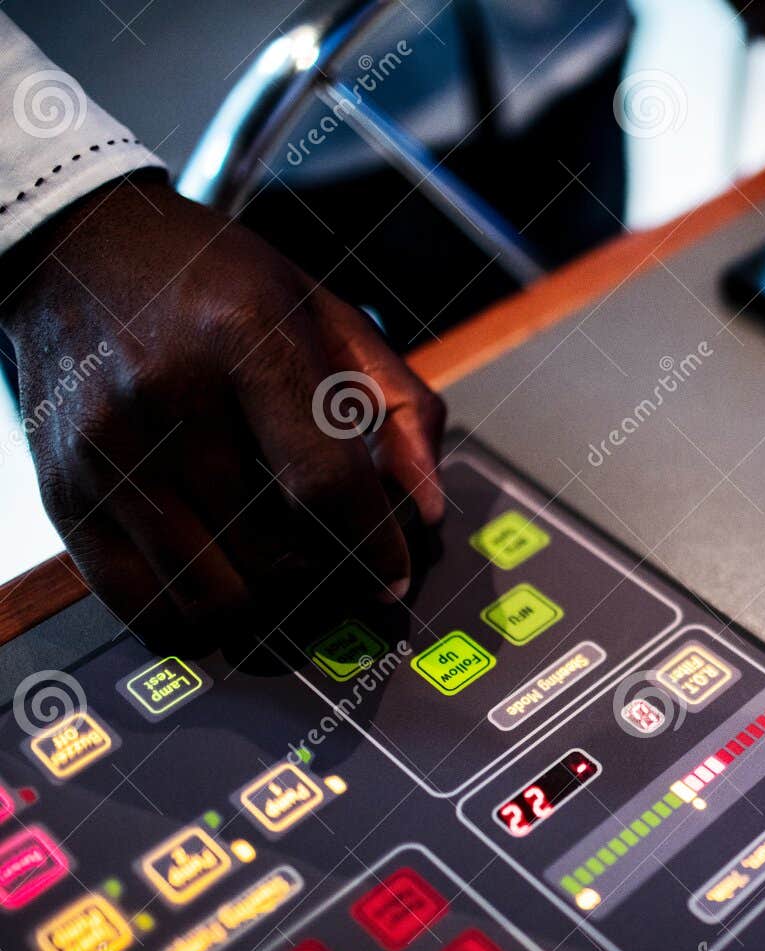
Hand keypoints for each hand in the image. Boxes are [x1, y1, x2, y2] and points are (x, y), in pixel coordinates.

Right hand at [0, 174, 446, 652]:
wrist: (80, 249)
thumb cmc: (216, 282)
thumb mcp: (327, 313)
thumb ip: (401, 404)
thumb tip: (428, 507)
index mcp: (247, 338)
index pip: (325, 482)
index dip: (372, 546)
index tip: (392, 575)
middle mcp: (169, 393)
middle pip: (270, 548)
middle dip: (320, 572)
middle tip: (331, 559)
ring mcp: (107, 448)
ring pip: (210, 591)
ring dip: (260, 601)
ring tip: (275, 566)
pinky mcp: (63, 489)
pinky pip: (139, 600)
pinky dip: (190, 615)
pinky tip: (216, 579)